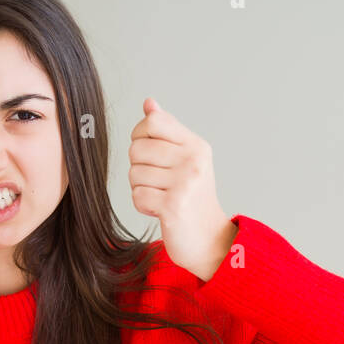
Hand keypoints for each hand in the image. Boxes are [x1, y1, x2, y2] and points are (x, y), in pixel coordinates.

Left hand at [128, 98, 236, 280]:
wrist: (210, 239)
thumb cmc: (193, 198)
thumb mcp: (185, 159)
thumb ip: (166, 131)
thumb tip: (149, 103)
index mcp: (196, 145)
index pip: (152, 122)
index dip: (140, 136)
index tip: (150, 154)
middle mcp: (193, 161)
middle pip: (137, 149)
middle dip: (139, 168)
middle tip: (158, 182)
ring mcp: (184, 183)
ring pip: (134, 174)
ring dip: (141, 188)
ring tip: (162, 196)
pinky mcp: (173, 206)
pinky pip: (137, 196)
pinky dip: (143, 206)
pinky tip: (161, 210)